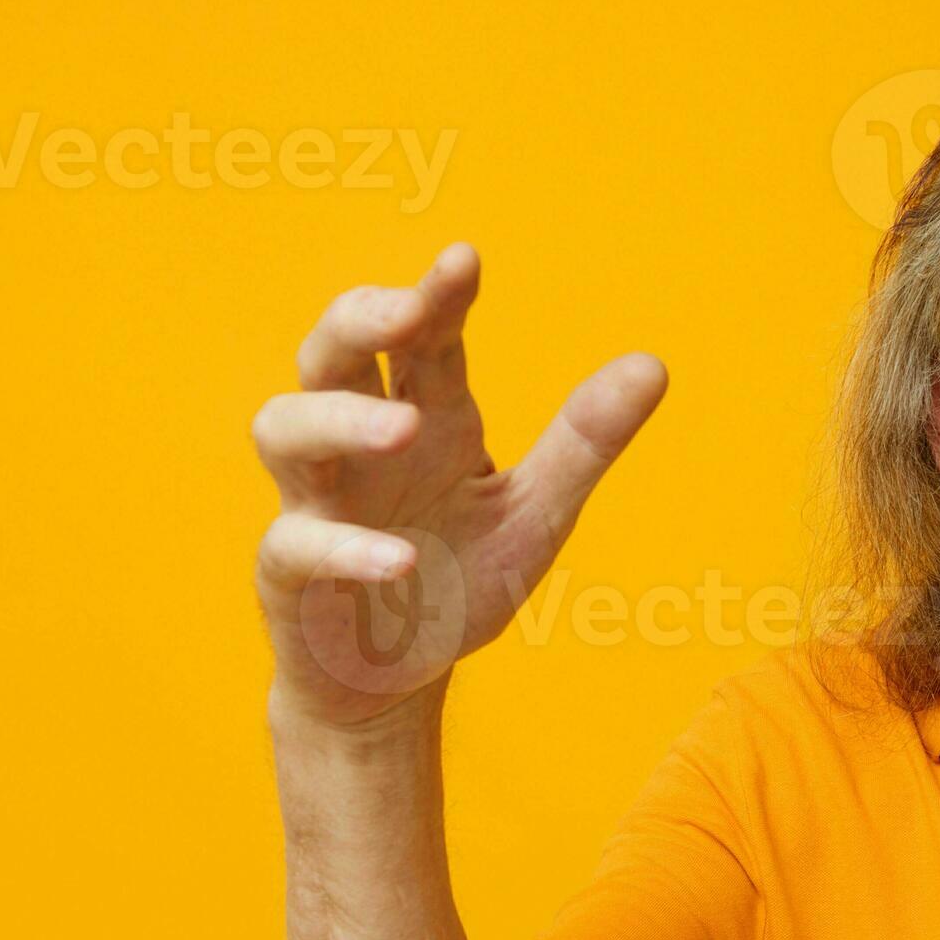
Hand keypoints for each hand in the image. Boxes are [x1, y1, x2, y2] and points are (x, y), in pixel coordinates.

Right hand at [252, 243, 667, 727]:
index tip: (465, 259)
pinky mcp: (289, 572)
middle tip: (407, 310)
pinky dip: (347, 548)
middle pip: (331, 355)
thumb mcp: (536, 513)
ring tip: (404, 425)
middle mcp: (362, 447)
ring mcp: (317, 503)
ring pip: (286, 429)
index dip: (436, 296)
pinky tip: (400, 560)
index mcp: (425, 418)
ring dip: (341, 419)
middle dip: (360, 320)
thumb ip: (584, 443)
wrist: (397, 680)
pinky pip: (298, 545)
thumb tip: (653, 364)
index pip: (422, 338)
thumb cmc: (457, 581)